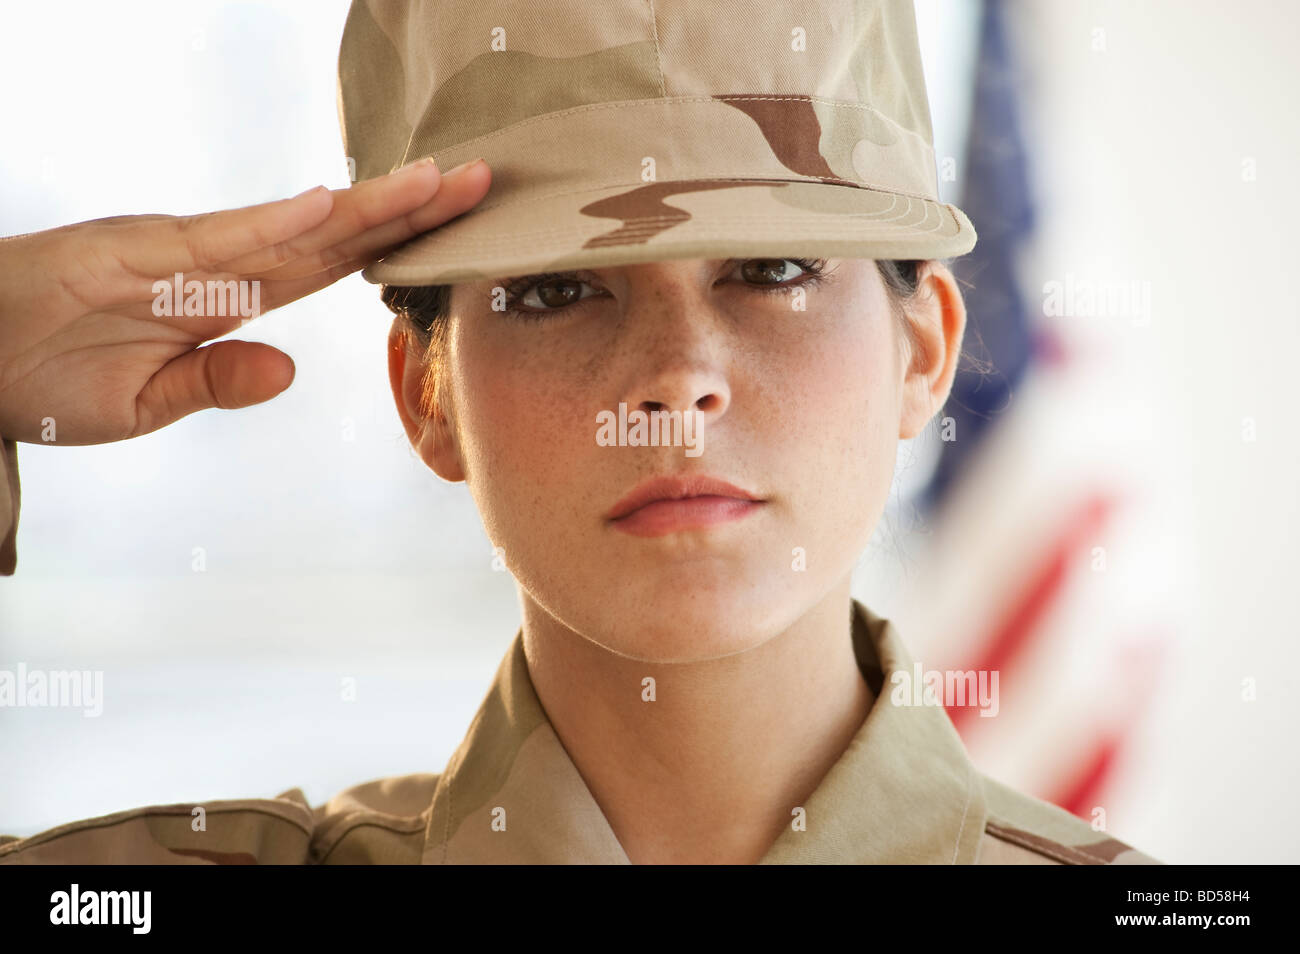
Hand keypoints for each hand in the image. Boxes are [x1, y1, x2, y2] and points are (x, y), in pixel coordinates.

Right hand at [0, 157, 488, 444]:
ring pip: (293, 227)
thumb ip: (219, 382)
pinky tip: (334, 205)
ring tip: (438, 182)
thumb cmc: (54, 382)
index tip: (456, 229)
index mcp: (228, 304)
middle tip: (483, 183)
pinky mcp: (138, 249)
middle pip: (333, 237)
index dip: (395, 246)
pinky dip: (278, 221)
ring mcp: (182, 254)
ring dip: (367, 205)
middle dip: (409, 211)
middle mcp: (217, 268)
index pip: (331, 268)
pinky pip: (220, 238)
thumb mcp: (150, 404)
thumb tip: (290, 369)